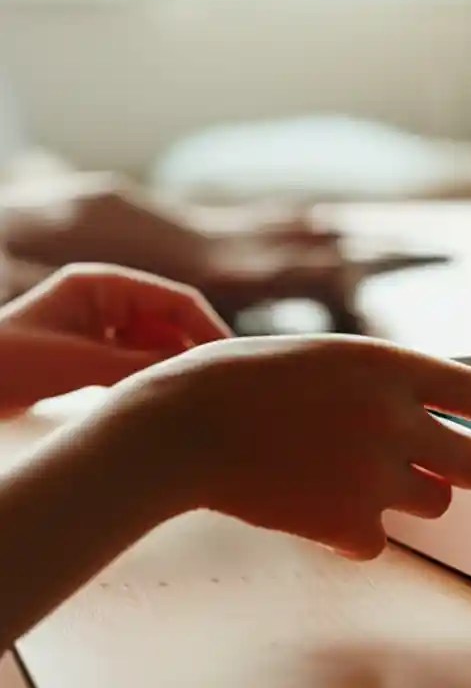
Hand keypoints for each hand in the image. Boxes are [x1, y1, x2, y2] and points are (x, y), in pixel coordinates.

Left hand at [0, 263, 230, 410]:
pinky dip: (150, 380)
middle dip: (193, 351)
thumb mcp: (84, 363)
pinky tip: (162, 403)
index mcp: (103, 284)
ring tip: (193, 398)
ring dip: (171, 368)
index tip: (231, 361)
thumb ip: (145, 364)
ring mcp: (97, 327)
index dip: (209, 328)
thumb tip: (198, 371)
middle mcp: (104, 300)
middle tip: (219, 386)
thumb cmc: (10, 364)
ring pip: (156, 346)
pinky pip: (136, 363)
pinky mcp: (90, 354)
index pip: (176, 300)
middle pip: (170, 323)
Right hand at [79, 334, 470, 559]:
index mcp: (394, 367)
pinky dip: (356, 531)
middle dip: (458, 469)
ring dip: (407, 496)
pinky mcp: (346, 523)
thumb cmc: (247, 381)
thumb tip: (447, 414)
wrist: (179, 426)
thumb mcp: (333, 354)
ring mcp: (374, 474)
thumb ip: (393, 381)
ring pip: (435, 504)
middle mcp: (397, 420)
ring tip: (348, 474)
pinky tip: (315, 504)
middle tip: (426, 465)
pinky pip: (381, 540)